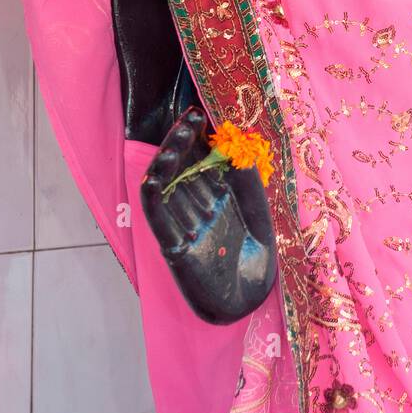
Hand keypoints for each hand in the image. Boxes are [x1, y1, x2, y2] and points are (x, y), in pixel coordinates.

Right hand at [141, 107, 275, 324]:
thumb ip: (245, 177)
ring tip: (178, 136)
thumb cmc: (255, 255)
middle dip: (184, 143)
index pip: (201, 160)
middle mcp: (197, 206)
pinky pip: (158, 217)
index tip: (198, 114)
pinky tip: (157, 173)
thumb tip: (230, 142)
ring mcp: (183, 224)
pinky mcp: (173, 245)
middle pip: (184, 169)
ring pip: (170, 187)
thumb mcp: (257, 208)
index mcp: (217, 196)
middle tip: (188, 119)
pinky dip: (154, 195)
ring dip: (170, 160)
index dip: (198, 138)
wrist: (252, 298)